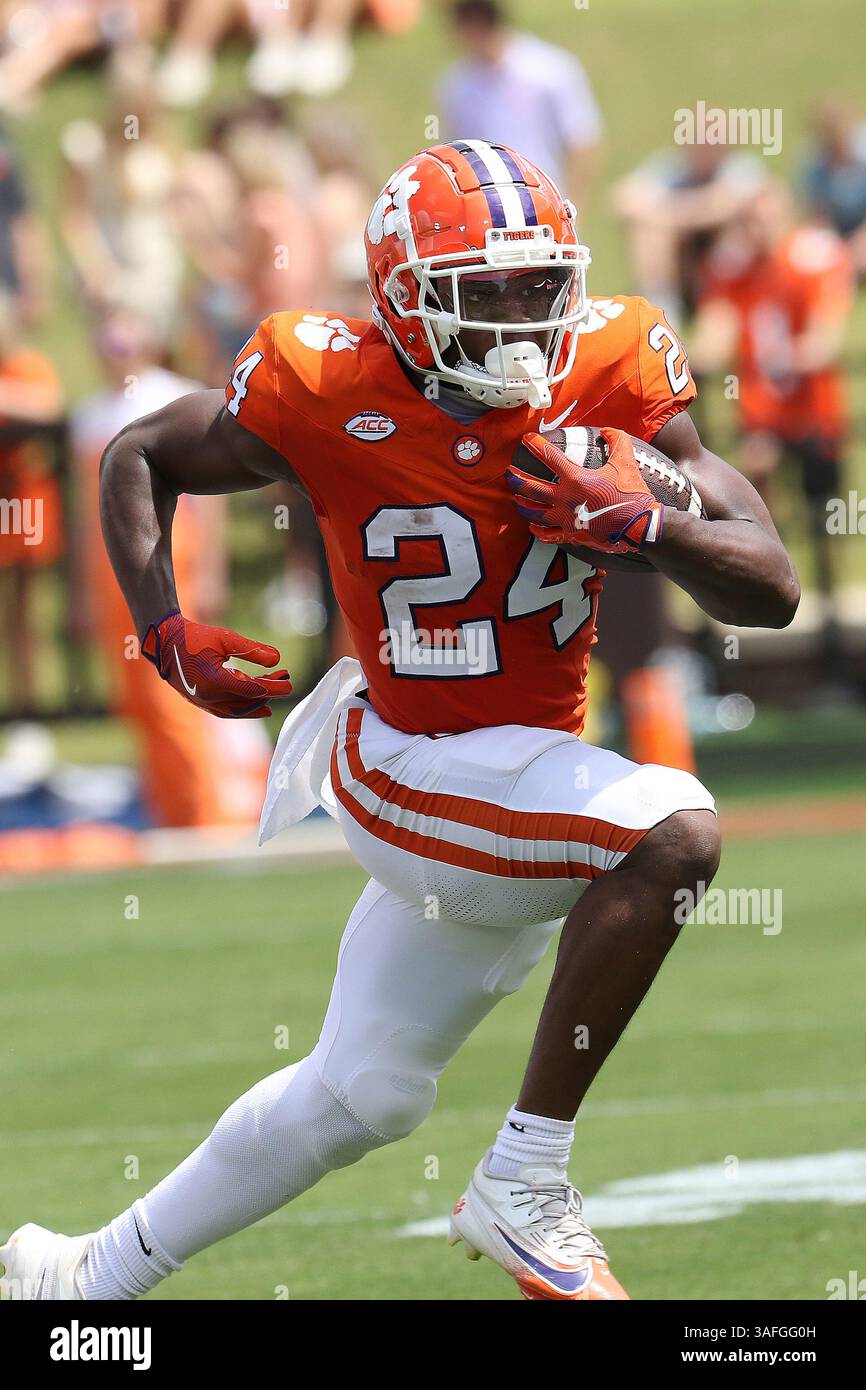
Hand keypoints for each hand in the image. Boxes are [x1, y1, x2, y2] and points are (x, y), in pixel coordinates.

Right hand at [141, 611, 291, 717]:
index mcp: (215, 681)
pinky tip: (255, 704)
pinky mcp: (200, 703)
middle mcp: (209, 697)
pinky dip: (242, 708)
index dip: (274, 687)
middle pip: (248, 701)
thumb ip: (252, 649)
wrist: (164, 643)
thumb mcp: (225, 638)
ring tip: (272, 696)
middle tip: (286, 682)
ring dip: (257, 703)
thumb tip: (277, 659)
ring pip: (237, 710)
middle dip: (269, 692)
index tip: (289, 682)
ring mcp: (203, 703)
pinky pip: (225, 711)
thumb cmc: (195, 637)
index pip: (252, 690)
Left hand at [506, 427, 664, 553]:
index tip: (527, 440)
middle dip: (517, 479)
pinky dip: (538, 531)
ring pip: (534, 512)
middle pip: (531, 488)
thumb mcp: (626, 461)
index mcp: (576, 479)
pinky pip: (548, 534)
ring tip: (515, 499)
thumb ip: (616, 441)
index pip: (549, 457)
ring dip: (522, 505)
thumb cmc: (632, 493)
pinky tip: (532, 527)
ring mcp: (566, 519)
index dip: (536, 446)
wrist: (640, 525)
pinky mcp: (571, 535)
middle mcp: (565, 499)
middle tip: (509, 473)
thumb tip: (606, 430)